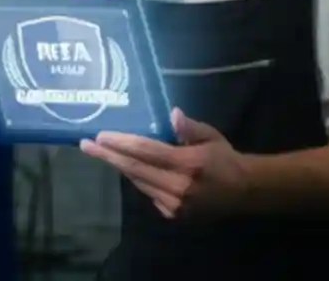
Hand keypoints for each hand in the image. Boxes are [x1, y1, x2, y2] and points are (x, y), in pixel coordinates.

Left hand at [80, 108, 248, 219]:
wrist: (243, 192)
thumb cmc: (225, 159)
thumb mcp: (210, 136)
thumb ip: (190, 127)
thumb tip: (171, 114)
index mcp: (187, 164)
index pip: (146, 151)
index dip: (121, 143)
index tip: (100, 136)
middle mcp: (177, 186)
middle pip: (134, 169)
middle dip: (108, 156)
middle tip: (85, 145)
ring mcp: (173, 204)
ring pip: (138, 182)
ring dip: (120, 166)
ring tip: (102, 152)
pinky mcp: (172, 214)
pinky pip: (147, 192)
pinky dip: (137, 178)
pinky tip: (128, 167)